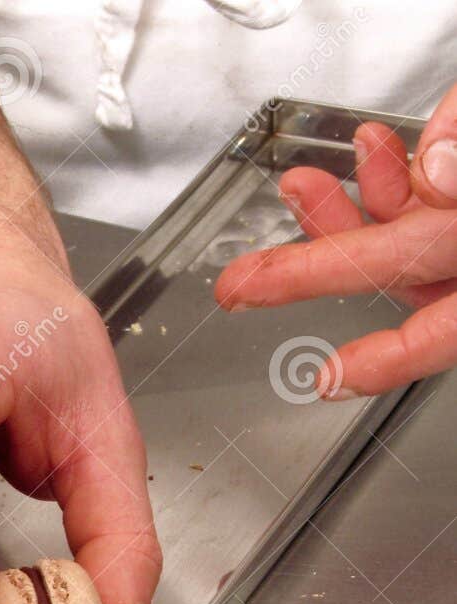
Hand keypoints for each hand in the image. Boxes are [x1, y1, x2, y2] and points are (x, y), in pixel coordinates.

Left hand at [215, 86, 456, 395]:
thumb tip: (439, 170)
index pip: (438, 331)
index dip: (384, 361)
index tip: (326, 380)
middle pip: (397, 273)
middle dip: (313, 268)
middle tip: (241, 283)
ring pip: (403, 232)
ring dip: (344, 207)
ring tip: (297, 187)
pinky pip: (428, 189)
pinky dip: (392, 170)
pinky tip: (365, 147)